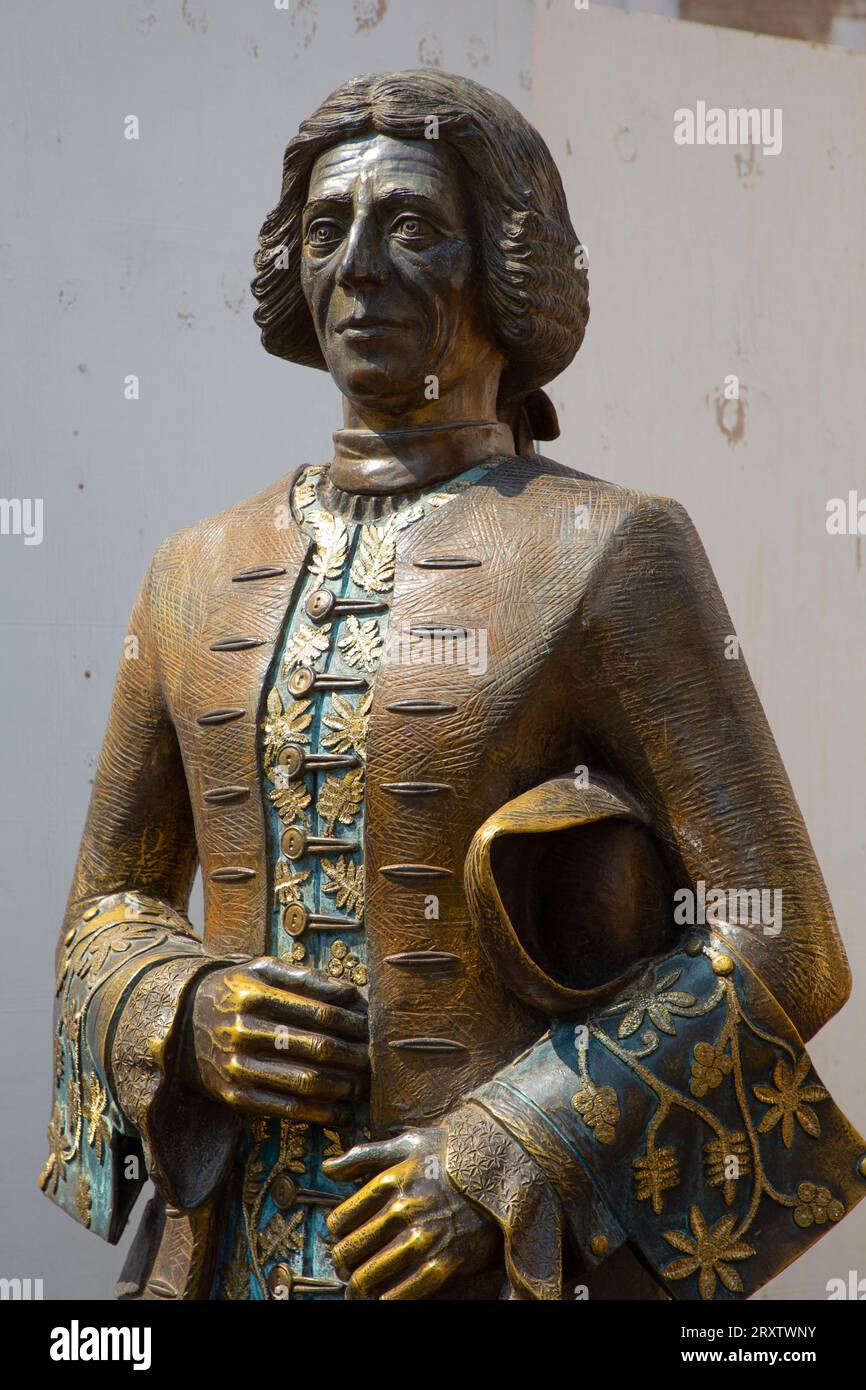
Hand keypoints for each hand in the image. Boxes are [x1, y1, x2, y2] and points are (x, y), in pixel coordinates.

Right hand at [182, 956, 367, 1126]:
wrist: (179, 1022)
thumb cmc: (234, 990)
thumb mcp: (259, 969)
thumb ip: (303, 977)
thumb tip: (348, 993)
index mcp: (255, 994)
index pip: (319, 1013)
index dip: (352, 1024)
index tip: (372, 1030)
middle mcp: (244, 1030)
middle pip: (316, 1048)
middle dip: (354, 1057)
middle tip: (375, 1061)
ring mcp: (237, 1065)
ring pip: (304, 1082)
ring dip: (342, 1088)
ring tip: (363, 1087)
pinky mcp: (233, 1095)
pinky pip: (284, 1108)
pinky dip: (317, 1113)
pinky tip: (339, 1111)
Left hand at [323, 1127, 498, 1298]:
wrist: (505, 1170)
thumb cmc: (452, 1155)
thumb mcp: (409, 1143)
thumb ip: (365, 1154)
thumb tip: (328, 1168)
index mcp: (390, 1181)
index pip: (341, 1219)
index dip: (336, 1235)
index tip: (342, 1239)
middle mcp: (403, 1210)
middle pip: (350, 1252)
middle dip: (342, 1266)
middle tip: (345, 1270)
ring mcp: (423, 1238)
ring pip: (369, 1277)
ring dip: (358, 1289)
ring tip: (358, 1290)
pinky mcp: (444, 1263)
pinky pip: (400, 1294)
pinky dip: (385, 1301)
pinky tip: (381, 1300)